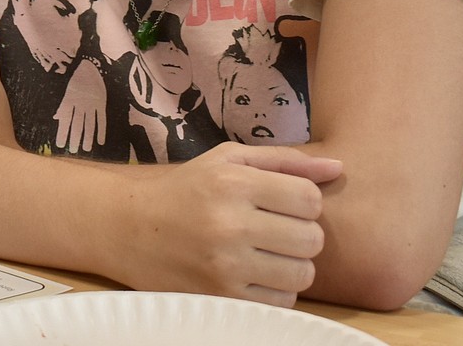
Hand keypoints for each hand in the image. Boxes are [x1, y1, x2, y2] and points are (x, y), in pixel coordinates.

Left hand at [52, 56, 107, 152]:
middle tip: (73, 150)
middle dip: (75, 137)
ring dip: (88, 137)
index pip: (65, 120)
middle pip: (77, 123)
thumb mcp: (66, 92)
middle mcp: (80, 104)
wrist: (90, 66)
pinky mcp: (102, 103)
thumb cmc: (76, 81)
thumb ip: (62, 106)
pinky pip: (102, 119)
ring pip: (89, 123)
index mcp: (69, 101)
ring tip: (86, 149)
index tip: (60, 144)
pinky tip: (100, 141)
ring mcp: (92, 104)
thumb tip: (56, 118)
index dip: (63, 132)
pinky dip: (102, 130)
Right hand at [114, 142, 342, 305]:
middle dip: (300, 235)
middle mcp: (229, 224)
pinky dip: (274, 289)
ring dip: (290, 265)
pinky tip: (251, 273)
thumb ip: (283, 162)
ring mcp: (224, 265)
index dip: (303, 202)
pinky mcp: (220, 298)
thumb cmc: (183, 190)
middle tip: (274, 230)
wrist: (124, 227)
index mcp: (232, 184)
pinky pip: (280, 301)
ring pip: (302, 275)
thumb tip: (338, 169)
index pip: (310, 199)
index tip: (281, 204)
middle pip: (312, 239)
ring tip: (265, 254)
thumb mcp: (226, 161)